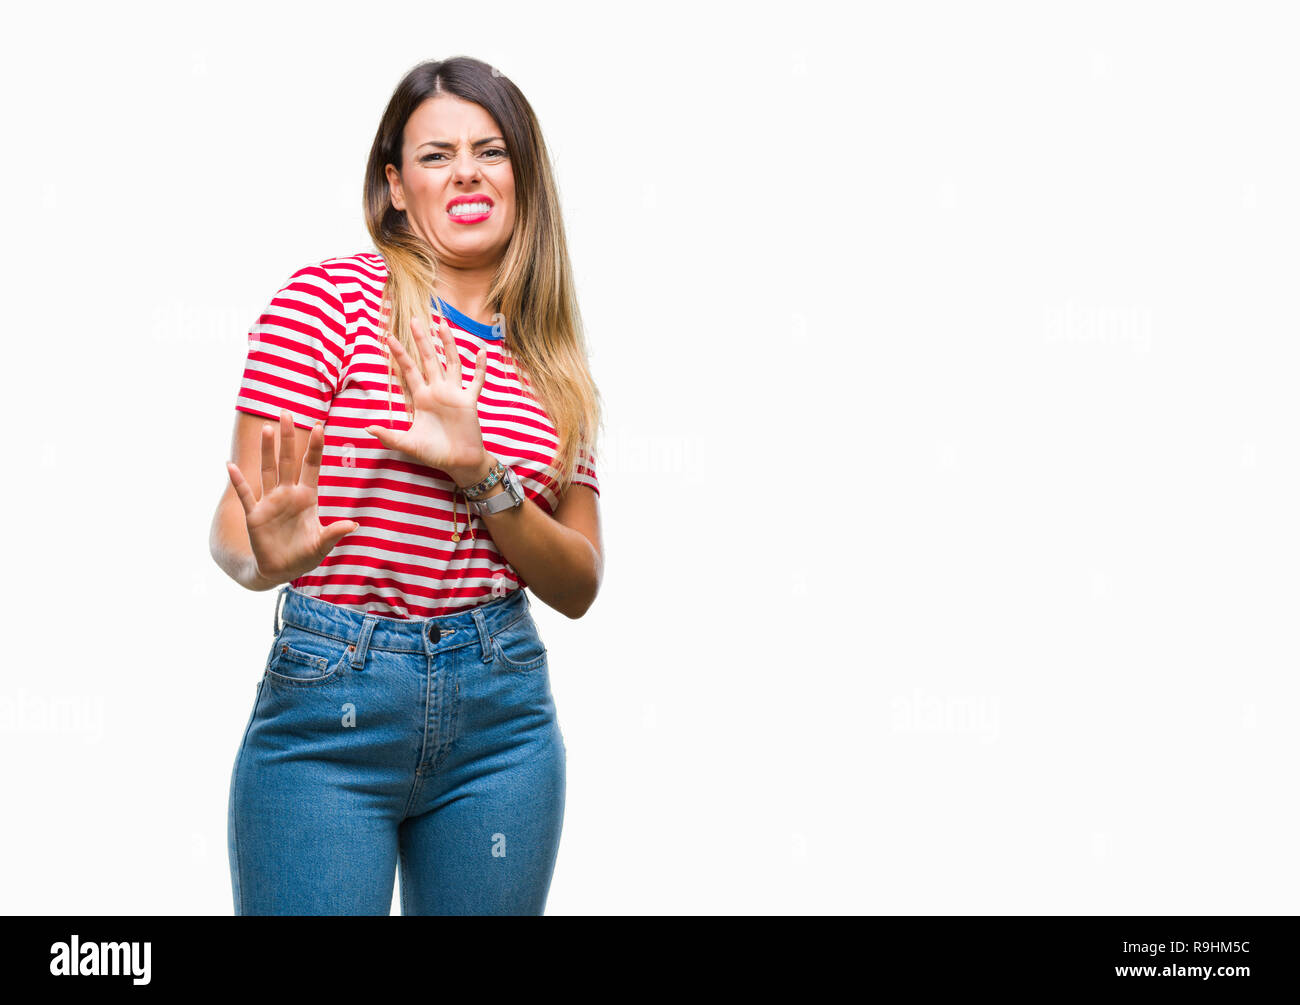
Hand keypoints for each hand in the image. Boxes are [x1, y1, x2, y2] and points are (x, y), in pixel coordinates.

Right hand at [225, 409, 359, 586]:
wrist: (280, 570)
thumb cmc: (303, 556)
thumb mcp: (321, 545)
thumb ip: (334, 533)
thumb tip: (352, 525)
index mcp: (307, 498)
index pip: (312, 467)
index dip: (315, 448)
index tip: (320, 426)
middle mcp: (288, 494)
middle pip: (288, 460)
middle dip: (288, 438)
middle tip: (287, 413)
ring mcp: (270, 502)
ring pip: (268, 470)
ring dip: (267, 450)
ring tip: (268, 429)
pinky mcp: (254, 515)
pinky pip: (245, 494)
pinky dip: (238, 481)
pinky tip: (230, 465)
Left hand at [365, 314, 488, 479]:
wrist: (458, 463)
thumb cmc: (434, 453)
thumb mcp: (408, 444)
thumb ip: (390, 436)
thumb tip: (367, 428)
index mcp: (421, 398)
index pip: (409, 370)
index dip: (400, 354)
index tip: (389, 337)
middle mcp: (437, 391)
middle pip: (428, 359)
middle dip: (421, 340)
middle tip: (414, 319)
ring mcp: (454, 394)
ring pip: (451, 362)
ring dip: (448, 344)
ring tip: (442, 324)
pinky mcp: (469, 401)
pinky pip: (476, 381)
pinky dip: (479, 368)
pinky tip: (481, 352)